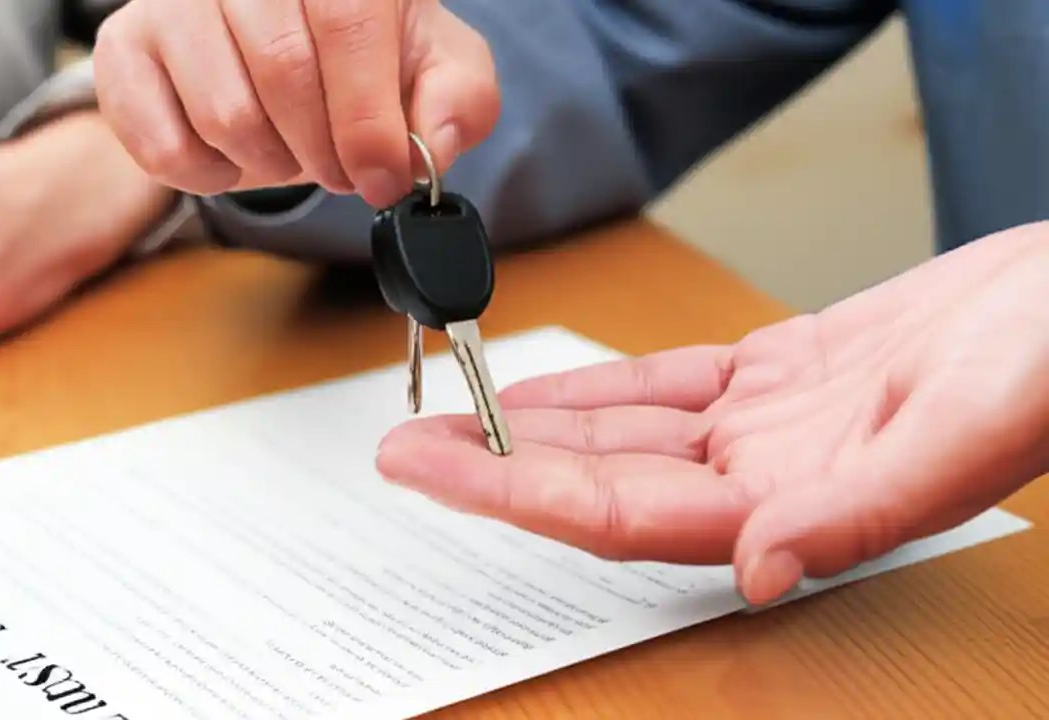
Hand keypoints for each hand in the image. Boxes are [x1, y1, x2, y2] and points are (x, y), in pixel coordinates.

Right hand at [93, 0, 499, 206]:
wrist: (276, 50)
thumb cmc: (363, 54)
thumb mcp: (433, 68)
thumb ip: (458, 99)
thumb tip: (436, 139)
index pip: (349, 24)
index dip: (370, 119)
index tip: (385, 178)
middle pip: (285, 72)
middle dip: (326, 151)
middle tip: (342, 169)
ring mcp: (173, 0)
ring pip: (227, 114)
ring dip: (273, 163)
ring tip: (289, 147)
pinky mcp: (124, 49)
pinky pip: (166, 146)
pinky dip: (213, 177)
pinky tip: (235, 153)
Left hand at [378, 223, 1048, 604]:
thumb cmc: (1045, 369)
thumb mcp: (965, 434)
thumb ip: (858, 510)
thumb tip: (760, 570)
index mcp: (796, 510)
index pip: (619, 516)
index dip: (513, 495)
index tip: (429, 473)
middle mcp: (767, 479)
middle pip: (599, 480)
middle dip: (496, 464)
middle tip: (405, 447)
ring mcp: (769, 429)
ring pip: (624, 433)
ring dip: (537, 425)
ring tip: (454, 414)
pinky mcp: (781, 377)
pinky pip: (668, 385)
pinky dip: (605, 384)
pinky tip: (550, 387)